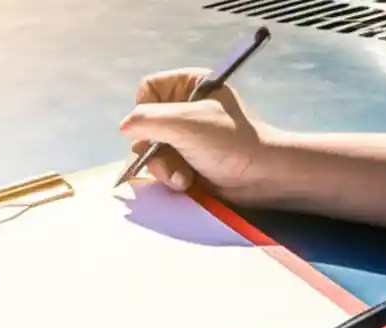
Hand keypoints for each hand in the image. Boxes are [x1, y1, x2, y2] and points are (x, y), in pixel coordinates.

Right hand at [119, 67, 281, 204]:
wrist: (261, 177)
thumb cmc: (230, 142)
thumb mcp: (186, 123)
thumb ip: (148, 120)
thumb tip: (123, 127)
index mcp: (189, 85)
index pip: (147, 90)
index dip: (145, 111)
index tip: (155, 129)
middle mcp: (185, 107)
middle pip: (145, 124)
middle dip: (154, 149)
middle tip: (170, 162)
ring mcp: (185, 135)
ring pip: (150, 149)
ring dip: (162, 167)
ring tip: (182, 178)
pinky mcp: (187, 159)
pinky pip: (162, 165)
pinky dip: (170, 176)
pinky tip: (186, 183)